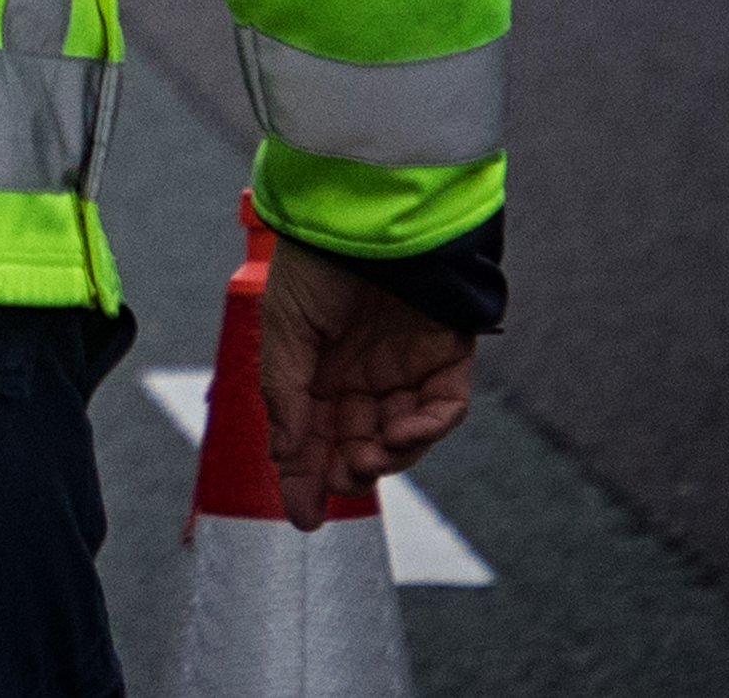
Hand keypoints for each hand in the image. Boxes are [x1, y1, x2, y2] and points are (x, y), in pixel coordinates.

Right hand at [259, 234, 475, 529]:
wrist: (363, 214)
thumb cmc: (315, 261)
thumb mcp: (283, 332)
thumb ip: (286, 398)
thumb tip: (284, 460)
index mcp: (317, 369)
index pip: (313, 436)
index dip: (306, 476)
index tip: (302, 514)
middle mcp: (361, 374)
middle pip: (358, 443)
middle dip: (349, 469)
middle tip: (339, 478)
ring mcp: (405, 368)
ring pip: (404, 436)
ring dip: (389, 455)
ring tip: (371, 456)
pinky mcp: (445, 358)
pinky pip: (444, 407)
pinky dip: (429, 427)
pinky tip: (404, 431)